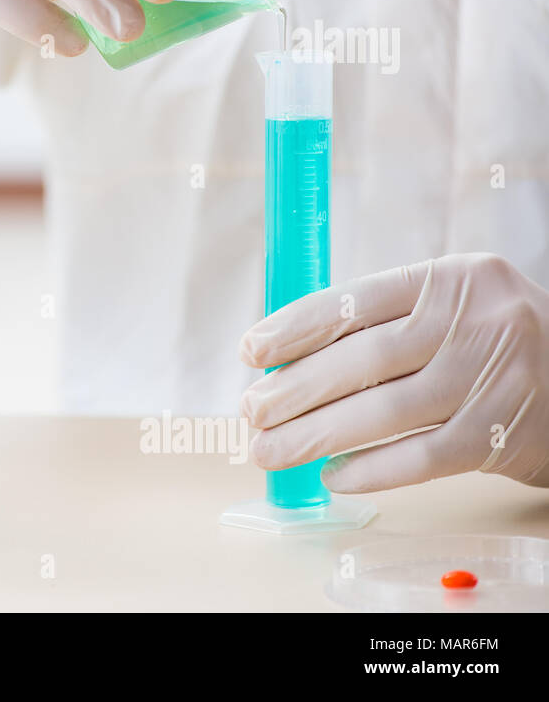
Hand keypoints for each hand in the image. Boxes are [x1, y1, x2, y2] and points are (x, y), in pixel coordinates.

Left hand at [238, 253, 548, 491]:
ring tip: (269, 450)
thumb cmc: (490, 343)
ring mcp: (492, 379)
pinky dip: (370, 469)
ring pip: (384, 413)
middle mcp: (475, 322)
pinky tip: (332, 476)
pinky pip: (421, 458)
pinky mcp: (504, 436)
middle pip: (362, 360)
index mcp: (451, 278)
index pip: (356, 301)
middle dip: (294, 390)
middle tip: (250, 411)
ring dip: (315, 436)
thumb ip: (383, 324)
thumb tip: (285, 360)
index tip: (251, 352)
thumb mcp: (451, 309)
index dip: (295, 328)